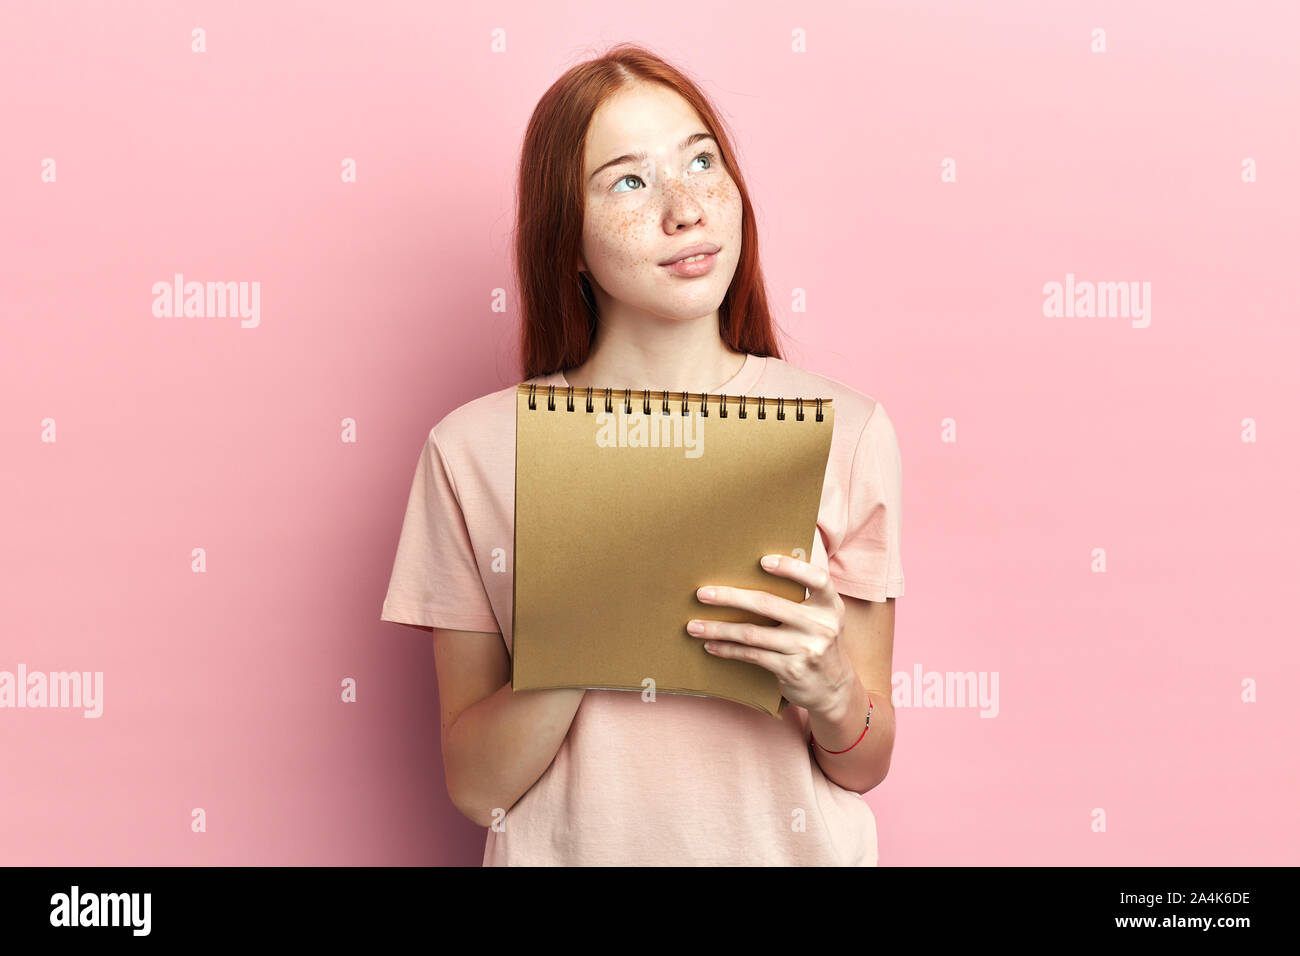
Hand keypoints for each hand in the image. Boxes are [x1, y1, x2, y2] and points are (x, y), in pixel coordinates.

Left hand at [686, 553, 857, 715]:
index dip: (791, 568)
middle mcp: (821, 626)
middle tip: (702, 594)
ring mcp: (806, 649)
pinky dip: (728, 649)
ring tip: (694, 625)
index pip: (817, 579)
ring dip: (719, 628)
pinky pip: (752, 655)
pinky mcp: (792, 669)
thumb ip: (802, 599)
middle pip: (768, 604)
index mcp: (830, 606)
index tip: (763, 561)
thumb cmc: (818, 643)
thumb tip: (754, 573)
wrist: (834, 688)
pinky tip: (711, 645)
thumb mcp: (822, 618)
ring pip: (752, 633)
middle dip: (730, 597)